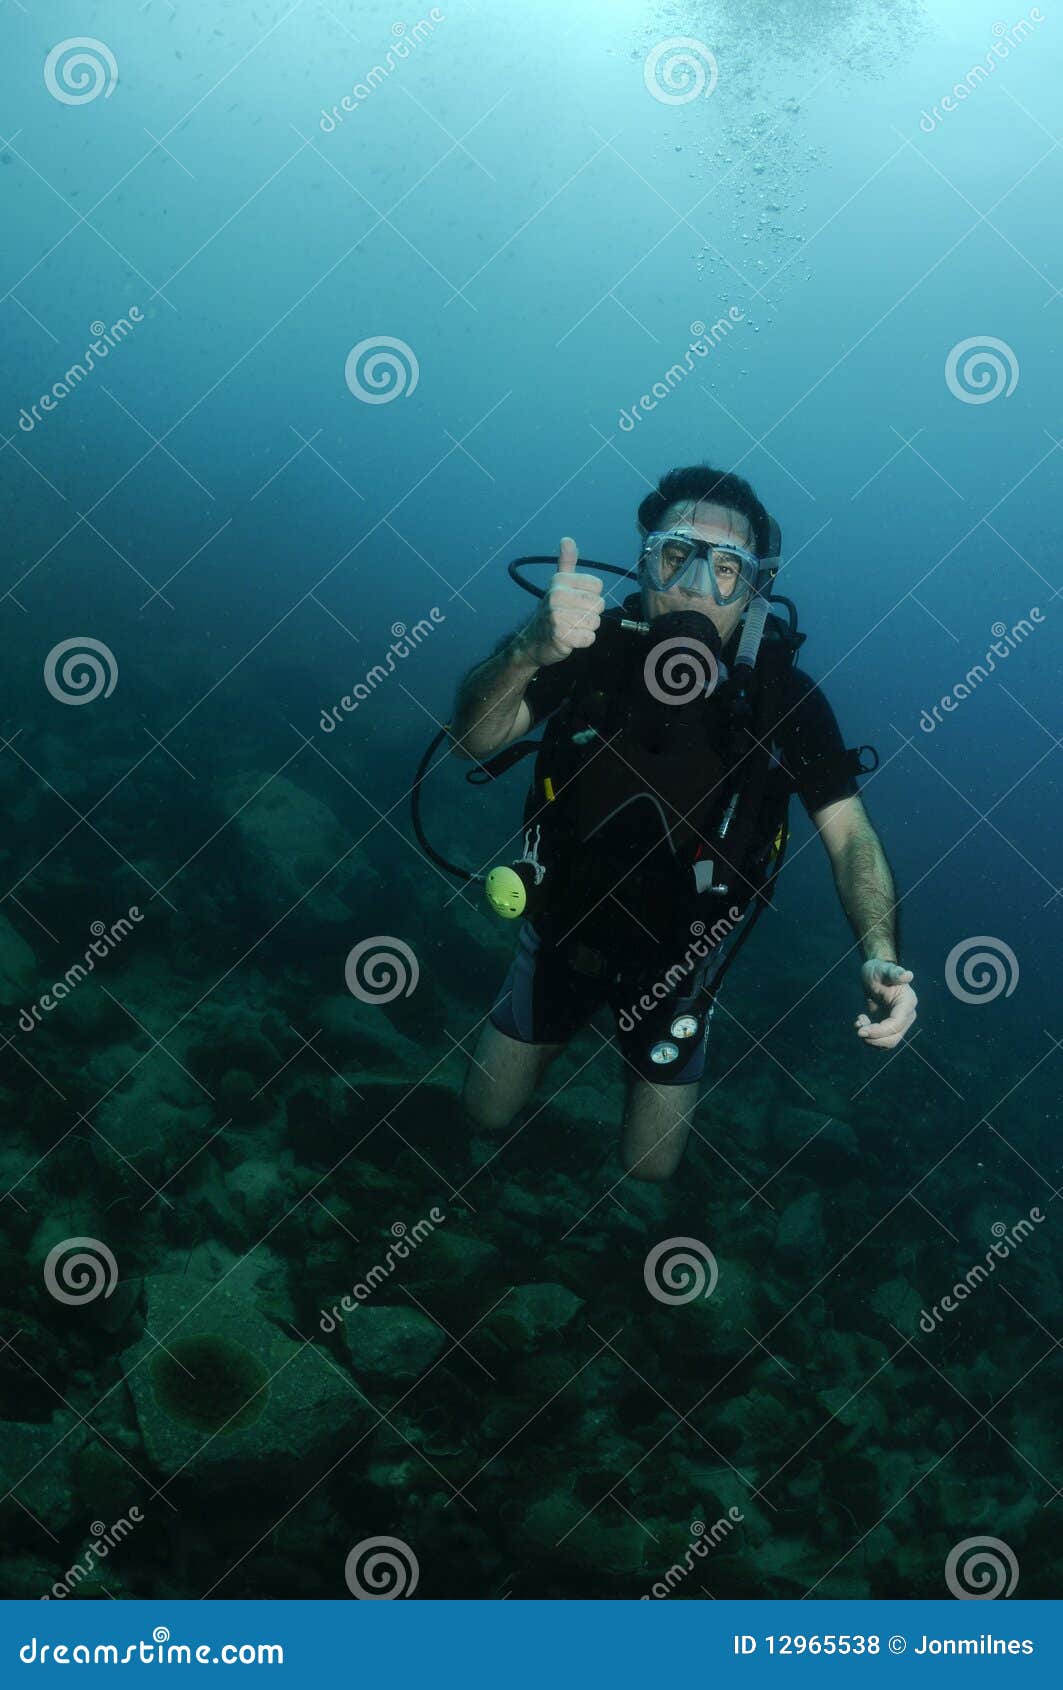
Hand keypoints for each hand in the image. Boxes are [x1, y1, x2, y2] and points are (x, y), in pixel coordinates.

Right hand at [518, 536, 603, 666]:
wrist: (533, 641)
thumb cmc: (552, 612)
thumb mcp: (558, 585)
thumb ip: (566, 562)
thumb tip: (567, 539)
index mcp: (560, 581)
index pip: (598, 586)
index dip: (591, 596)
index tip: (576, 602)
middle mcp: (557, 596)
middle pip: (599, 604)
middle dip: (590, 614)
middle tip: (573, 617)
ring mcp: (557, 616)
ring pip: (595, 622)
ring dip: (586, 628)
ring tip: (572, 627)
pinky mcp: (561, 635)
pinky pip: (589, 638)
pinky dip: (583, 641)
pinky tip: (571, 638)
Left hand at [855, 959, 916, 1049]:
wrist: (875, 975)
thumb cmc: (879, 970)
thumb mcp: (883, 969)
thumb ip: (895, 972)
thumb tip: (908, 975)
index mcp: (907, 1003)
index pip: (896, 1024)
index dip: (879, 1031)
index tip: (861, 1030)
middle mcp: (906, 1016)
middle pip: (894, 1038)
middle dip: (874, 1039)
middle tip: (858, 1030)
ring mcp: (898, 1022)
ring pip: (888, 1043)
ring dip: (870, 1039)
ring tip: (859, 1021)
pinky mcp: (889, 1026)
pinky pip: (880, 1040)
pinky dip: (868, 1037)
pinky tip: (860, 1021)